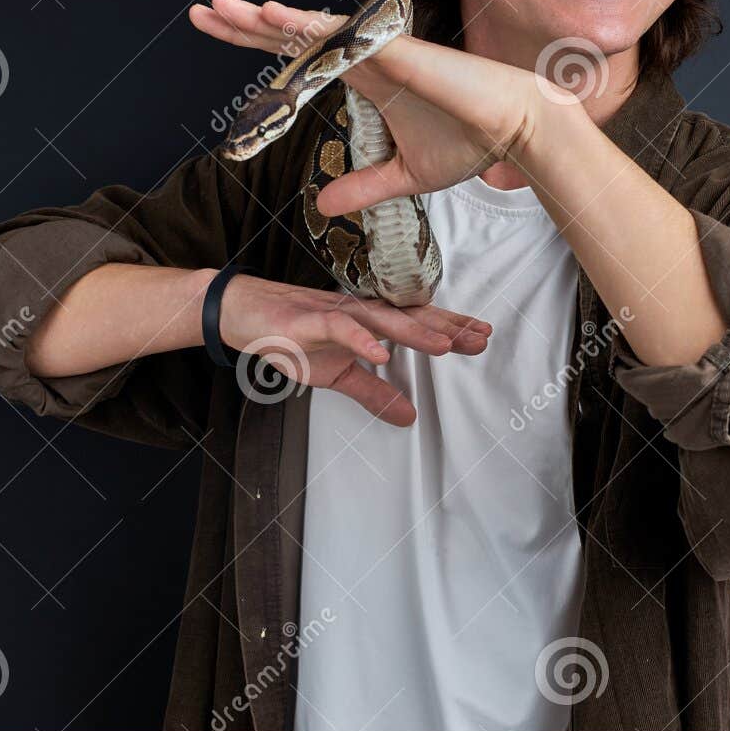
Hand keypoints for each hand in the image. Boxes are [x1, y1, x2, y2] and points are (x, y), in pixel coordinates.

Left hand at [190, 0, 556, 216]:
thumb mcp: (404, 176)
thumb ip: (363, 187)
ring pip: (310, 30)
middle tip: (200, 10)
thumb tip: (323, 208)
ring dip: (264, 18)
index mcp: (365, 77)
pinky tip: (273, 14)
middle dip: (244, 23)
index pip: (298, 57)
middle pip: (292, 35)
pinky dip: (307, 26)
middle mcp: (364, 57)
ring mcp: (378, 51)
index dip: (257, 44)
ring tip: (222, 6)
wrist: (516, 128)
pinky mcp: (396, 52)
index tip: (218, 30)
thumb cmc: (470, 140)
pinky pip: (344, 37)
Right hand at [217, 273, 490, 425]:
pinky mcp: (308, 322)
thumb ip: (375, 393)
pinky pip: (338, 328)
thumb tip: (410, 418)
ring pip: (381, 319)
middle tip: (480, 338)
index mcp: (369, 323)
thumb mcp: (338, 376)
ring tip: (444, 346)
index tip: (483, 338)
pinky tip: (380, 352)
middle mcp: (359, 312)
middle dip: (446, 329)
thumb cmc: (293, 338)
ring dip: (414, 332)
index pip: (417, 323)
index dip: (450, 329)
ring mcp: (335, 314)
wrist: (246, 315)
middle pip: (410, 317)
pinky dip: (360, 339)